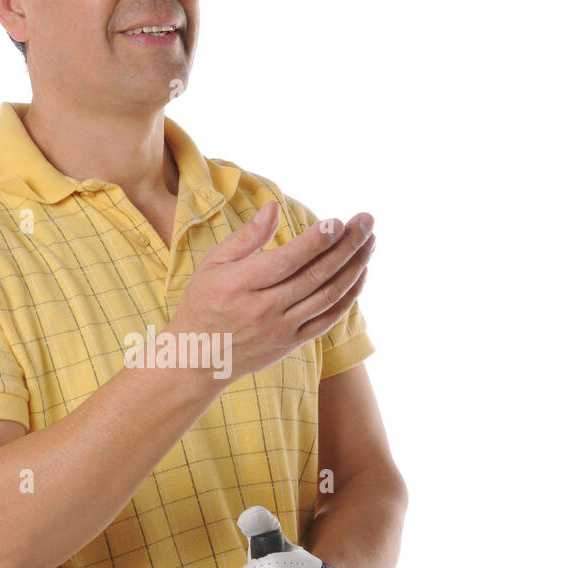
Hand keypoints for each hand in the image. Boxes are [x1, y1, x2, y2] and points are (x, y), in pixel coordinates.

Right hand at [164, 203, 374, 384]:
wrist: (198, 359)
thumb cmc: (204, 302)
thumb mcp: (212, 264)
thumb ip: (246, 237)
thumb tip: (273, 208)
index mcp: (240, 285)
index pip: (287, 260)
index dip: (316, 241)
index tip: (339, 221)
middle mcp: (264, 309)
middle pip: (315, 275)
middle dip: (347, 245)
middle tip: (367, 220)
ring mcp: (281, 328)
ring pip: (327, 295)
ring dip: (354, 267)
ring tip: (370, 241)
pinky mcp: (292, 342)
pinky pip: (328, 319)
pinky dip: (349, 296)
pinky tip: (361, 273)